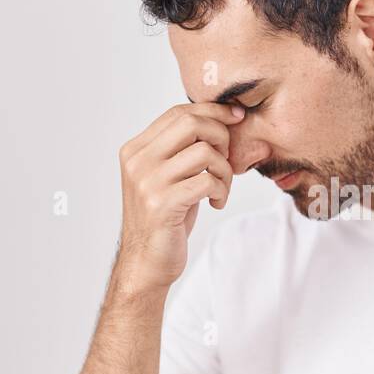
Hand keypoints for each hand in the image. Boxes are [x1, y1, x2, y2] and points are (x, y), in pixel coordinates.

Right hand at [114, 102, 243, 290]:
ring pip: (204, 153)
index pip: (178, 113)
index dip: (212, 111)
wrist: (146, 262)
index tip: (237, 117)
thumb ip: (182, 149)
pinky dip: (221, 191)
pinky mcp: (162, 204)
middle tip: (226, 161)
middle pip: (191, 124)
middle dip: (221, 137)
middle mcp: (137, 161)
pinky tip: (216, 203)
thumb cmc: (165, 218)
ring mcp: (147, 182)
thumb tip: (220, 118)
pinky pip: (207, 182)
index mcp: (136, 149)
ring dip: (224, 171)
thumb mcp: (168, 177)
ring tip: (221, 189)